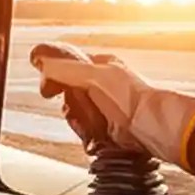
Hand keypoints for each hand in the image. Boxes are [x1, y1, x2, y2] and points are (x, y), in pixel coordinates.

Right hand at [30, 43, 194, 173]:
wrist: (154, 129)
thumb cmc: (134, 100)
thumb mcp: (94, 76)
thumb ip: (65, 68)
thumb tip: (40, 58)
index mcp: (99, 66)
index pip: (64, 66)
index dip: (53, 78)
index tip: (48, 89)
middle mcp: (101, 85)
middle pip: (66, 95)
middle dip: (71, 105)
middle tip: (82, 107)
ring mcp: (103, 108)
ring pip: (74, 115)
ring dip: (80, 121)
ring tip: (95, 123)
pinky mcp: (106, 128)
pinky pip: (84, 131)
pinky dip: (87, 135)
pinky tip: (96, 135)